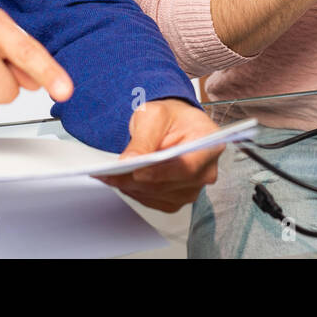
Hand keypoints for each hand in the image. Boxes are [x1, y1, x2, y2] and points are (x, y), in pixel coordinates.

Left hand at [95, 99, 221, 212]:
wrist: (174, 125)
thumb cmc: (170, 117)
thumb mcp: (153, 115)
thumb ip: (143, 139)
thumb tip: (130, 162)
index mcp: (208, 144)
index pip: (187, 166)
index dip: (161, 173)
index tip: (136, 172)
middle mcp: (205, 171)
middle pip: (168, 184)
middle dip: (135, 180)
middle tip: (108, 173)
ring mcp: (193, 188)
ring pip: (158, 195)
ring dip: (132, 187)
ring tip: (109, 175)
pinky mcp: (178, 198)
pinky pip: (154, 201)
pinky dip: (136, 192)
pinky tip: (123, 180)